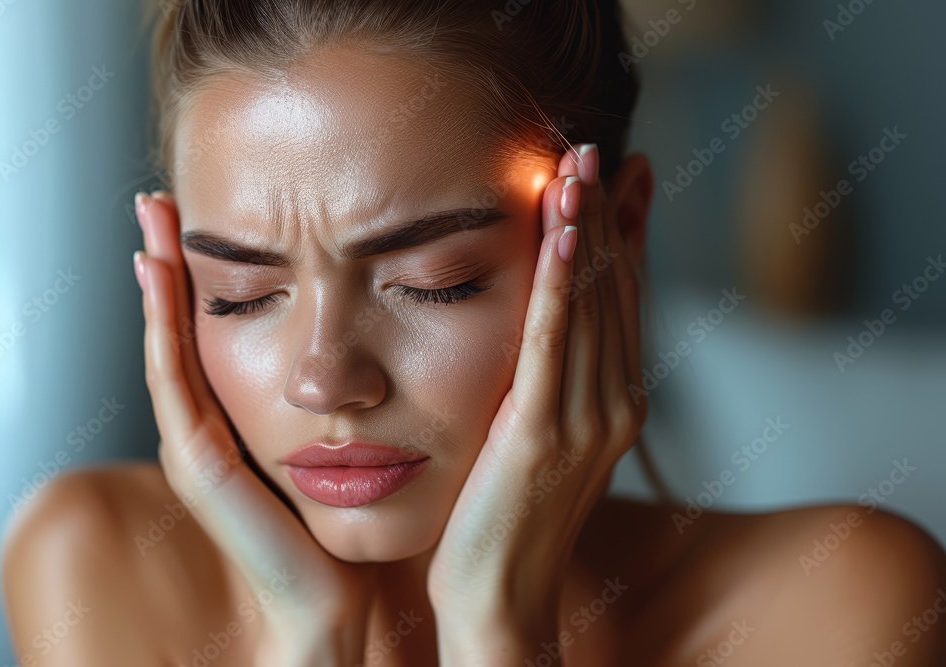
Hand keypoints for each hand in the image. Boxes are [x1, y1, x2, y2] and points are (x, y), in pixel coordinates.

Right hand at [133, 191, 373, 666]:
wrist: (354, 594)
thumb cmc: (369, 519)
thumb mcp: (358, 432)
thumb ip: (364, 383)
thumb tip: (404, 316)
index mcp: (248, 419)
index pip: (224, 332)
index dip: (208, 276)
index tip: (208, 215)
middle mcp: (214, 426)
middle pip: (184, 331)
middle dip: (171, 265)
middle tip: (160, 200)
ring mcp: (200, 445)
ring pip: (169, 346)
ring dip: (158, 282)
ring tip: (152, 220)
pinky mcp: (201, 463)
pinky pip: (174, 381)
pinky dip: (161, 326)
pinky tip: (157, 273)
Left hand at [426, 144, 645, 663]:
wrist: (500, 597)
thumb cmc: (507, 516)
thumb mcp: (537, 435)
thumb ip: (551, 379)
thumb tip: (546, 325)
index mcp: (615, 401)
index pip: (622, 301)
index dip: (625, 235)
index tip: (621, 177)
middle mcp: (614, 404)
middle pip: (614, 292)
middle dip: (608, 217)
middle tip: (597, 151)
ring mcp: (587, 421)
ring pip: (589, 308)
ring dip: (586, 231)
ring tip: (579, 167)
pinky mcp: (542, 436)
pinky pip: (552, 345)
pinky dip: (560, 285)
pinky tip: (563, 234)